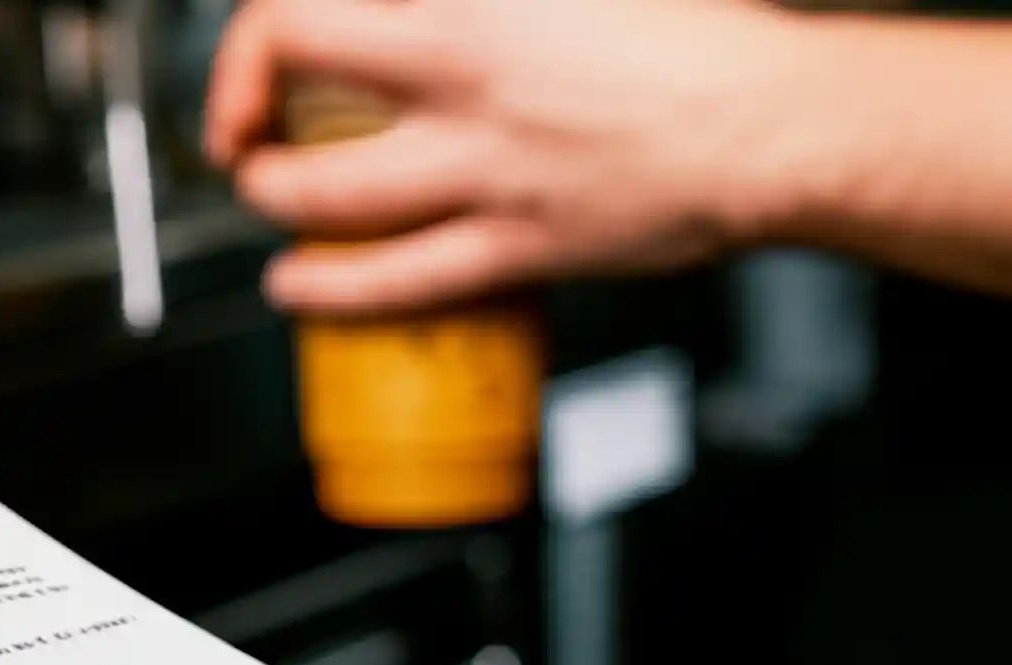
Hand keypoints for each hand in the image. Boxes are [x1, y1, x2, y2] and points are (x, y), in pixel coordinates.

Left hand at [206, 0, 810, 311]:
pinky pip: (398, 280)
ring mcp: (483, 168)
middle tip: (244, 131)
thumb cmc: (698, 44)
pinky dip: (331, 291)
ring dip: (272, 197)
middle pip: (287, 73)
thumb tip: (442, 11)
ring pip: (323, 191)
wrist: (768, 127)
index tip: (266, 47)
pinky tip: (299, 288)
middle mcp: (460, 75)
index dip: (260, 30)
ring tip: (267, 203)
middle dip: (243, 108)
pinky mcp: (518, 246)